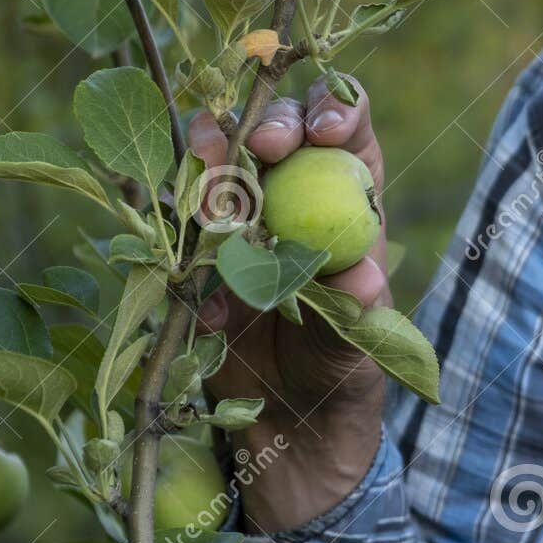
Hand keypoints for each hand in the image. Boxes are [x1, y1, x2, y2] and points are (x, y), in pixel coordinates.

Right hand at [187, 75, 389, 533]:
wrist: (285, 430)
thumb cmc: (340, 379)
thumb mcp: (359, 353)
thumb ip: (360, 314)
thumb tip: (366, 275)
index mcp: (350, 205)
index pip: (348, 134)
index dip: (335, 112)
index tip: (324, 130)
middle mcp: (293, 198)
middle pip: (275, 129)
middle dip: (266, 122)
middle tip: (258, 145)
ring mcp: (238, 220)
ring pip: (218, 158)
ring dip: (211, 154)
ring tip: (214, 185)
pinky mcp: (193, 251)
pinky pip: (176, 216)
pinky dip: (178, 218)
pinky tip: (194, 249)